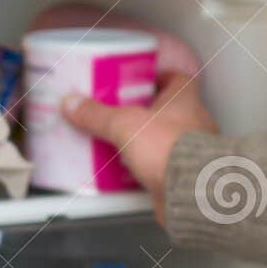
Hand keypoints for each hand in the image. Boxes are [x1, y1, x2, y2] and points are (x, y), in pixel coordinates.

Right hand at [61, 70, 217, 226]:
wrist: (191, 191)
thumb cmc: (169, 147)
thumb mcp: (125, 124)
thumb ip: (98, 114)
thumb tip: (72, 103)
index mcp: (185, 100)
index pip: (177, 78)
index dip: (158, 77)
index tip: (138, 80)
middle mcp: (194, 123)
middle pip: (168, 111)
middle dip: (144, 113)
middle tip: (117, 114)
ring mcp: (191, 151)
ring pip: (165, 141)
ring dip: (144, 143)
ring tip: (116, 144)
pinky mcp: (185, 176)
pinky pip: (161, 168)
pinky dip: (145, 170)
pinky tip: (124, 174)